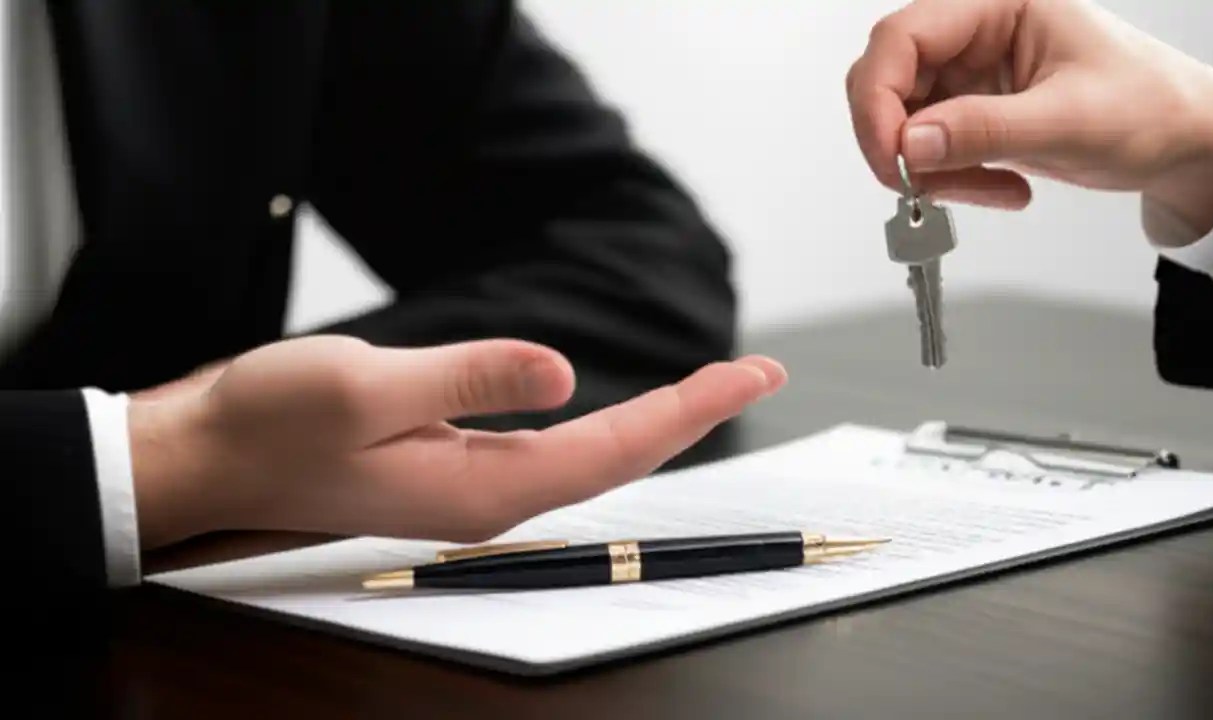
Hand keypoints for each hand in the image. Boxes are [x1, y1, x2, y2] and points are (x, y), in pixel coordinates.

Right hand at [127, 336, 785, 548]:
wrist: (209, 456)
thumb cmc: (271, 423)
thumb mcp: (366, 387)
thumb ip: (469, 379)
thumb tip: (564, 374)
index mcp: (482, 488)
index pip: (616, 449)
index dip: (690, 407)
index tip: (752, 371)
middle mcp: (490, 499)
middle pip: (619, 458)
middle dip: (692, 413)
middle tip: (758, 370)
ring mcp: (472, 488)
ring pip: (592, 457)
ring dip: (656, 421)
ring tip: (713, 385)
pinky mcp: (453, 469)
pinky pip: (553, 452)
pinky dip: (605, 426)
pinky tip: (624, 415)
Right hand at [846, 0, 1212, 240]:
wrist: (1186, 142)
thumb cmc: (1153, 106)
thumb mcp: (1070, 121)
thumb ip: (984, 130)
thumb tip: (909, 145)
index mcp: (996, 5)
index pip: (902, 39)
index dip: (880, 98)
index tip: (891, 156)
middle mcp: (974, 34)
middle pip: (888, 81)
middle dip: (900, 142)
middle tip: (921, 185)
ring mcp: (968, 75)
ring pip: (902, 124)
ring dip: (931, 170)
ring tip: (990, 189)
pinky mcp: (970, 113)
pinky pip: (928, 151)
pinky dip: (950, 180)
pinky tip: (1001, 187)